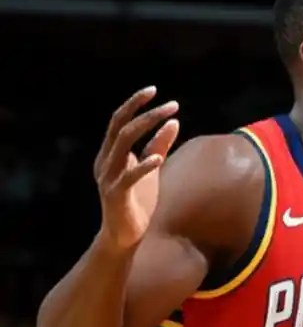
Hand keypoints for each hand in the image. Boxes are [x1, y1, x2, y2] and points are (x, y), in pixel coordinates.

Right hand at [94, 86, 180, 250]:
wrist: (125, 235)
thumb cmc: (138, 200)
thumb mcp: (151, 169)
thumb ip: (159, 145)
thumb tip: (173, 121)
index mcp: (111, 153)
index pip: (119, 121)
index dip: (135, 104)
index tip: (155, 90)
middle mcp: (105, 161)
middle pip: (122, 127)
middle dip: (146, 112)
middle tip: (171, 103)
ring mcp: (108, 177)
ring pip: (123, 144)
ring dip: (148, 128)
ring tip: (169, 117)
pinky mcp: (116, 195)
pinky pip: (128, 176)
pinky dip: (143, 165)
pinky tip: (158, 158)